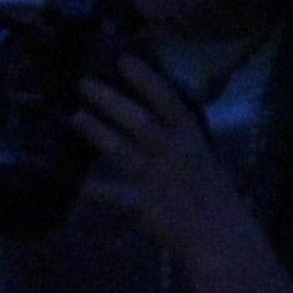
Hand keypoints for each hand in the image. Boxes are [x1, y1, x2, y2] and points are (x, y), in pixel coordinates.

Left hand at [76, 55, 245, 257]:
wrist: (219, 232)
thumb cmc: (209, 191)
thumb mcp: (201, 151)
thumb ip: (177, 131)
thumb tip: (157, 104)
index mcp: (191, 136)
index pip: (168, 99)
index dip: (144, 78)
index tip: (122, 60)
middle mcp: (172, 152)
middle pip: (138, 120)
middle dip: (110, 100)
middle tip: (83, 84)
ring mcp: (155, 178)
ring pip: (121, 150)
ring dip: (96, 131)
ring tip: (74, 116)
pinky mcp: (141, 205)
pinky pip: (111, 195)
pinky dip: (93, 188)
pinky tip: (73, 180)